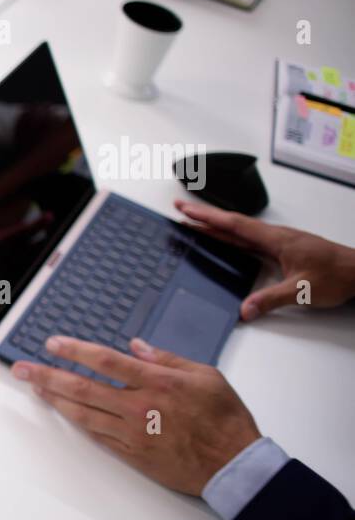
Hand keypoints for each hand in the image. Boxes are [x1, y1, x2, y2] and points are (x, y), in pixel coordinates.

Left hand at [12, 336, 260, 495]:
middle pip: (82, 388)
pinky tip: (62, 413)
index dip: (74, 351)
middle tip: (21, 368)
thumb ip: (166, 358)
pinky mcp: (132, 454)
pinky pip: (97, 436)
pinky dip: (77, 423)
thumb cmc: (224, 419)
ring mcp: (132, 433)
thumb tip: (135, 345)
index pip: (105, 361)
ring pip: (83, 414)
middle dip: (47, 376)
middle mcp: (139, 407)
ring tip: (34, 387)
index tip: (52, 344)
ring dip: (54, 399)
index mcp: (157, 382)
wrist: (234, 465)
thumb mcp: (205, 375)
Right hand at [177, 199, 354, 320]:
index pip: (233, 225)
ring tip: (195, 223)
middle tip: (180, 209)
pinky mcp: (284, 249)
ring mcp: (279, 241)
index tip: (186, 210)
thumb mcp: (302, 290)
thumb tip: (244, 309)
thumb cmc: (337, 275)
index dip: (207, 217)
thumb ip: (271, 299)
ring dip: (216, 224)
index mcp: (275, 239)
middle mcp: (275, 237)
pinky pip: (249, 239)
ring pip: (240, 230)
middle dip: (204, 215)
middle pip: (232, 223)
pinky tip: (226, 240)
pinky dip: (231, 235)